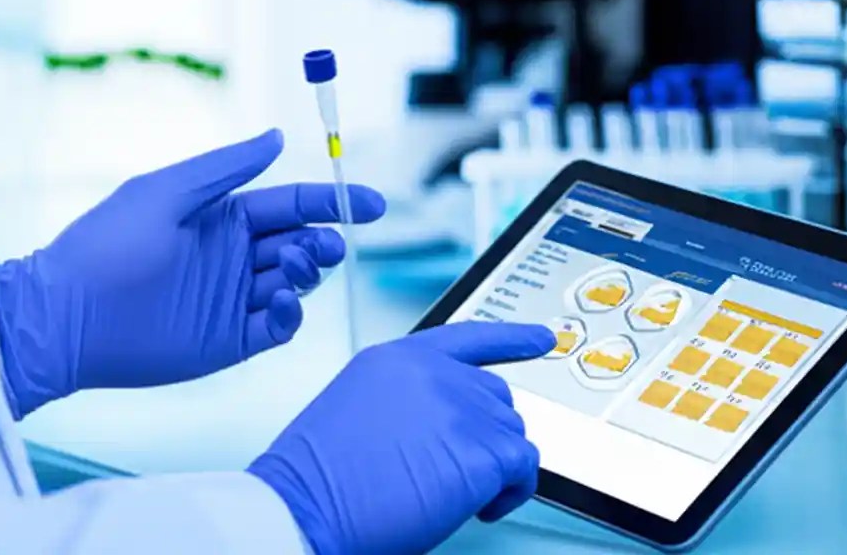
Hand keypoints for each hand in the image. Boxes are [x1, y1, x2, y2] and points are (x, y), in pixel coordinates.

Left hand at [0, 129, 385, 417]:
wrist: (63, 317)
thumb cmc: (105, 244)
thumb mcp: (165, 191)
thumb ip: (225, 168)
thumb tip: (278, 136)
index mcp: (224, 217)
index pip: (294, 205)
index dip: (334, 203)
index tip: (370, 205)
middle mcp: (235, 256)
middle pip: (304, 243)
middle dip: (325, 240)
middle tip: (324, 243)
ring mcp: (234, 299)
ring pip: (297, 283)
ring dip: (305, 271)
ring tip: (286, 265)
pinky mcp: (230, 341)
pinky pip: (279, 326)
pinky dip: (291, 313)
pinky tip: (280, 302)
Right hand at [248, 322, 555, 554]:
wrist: (304, 507)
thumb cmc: (317, 477)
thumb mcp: (357, 410)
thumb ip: (407, 401)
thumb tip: (443, 427)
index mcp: (400, 359)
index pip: (471, 338)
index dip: (512, 339)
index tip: (541, 339)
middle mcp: (436, 374)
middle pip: (495, 396)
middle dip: (485, 436)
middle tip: (455, 472)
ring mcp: (462, 408)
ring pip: (511, 433)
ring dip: (494, 467)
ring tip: (453, 494)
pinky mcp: (482, 450)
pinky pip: (524, 467)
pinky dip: (511, 492)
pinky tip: (478, 508)